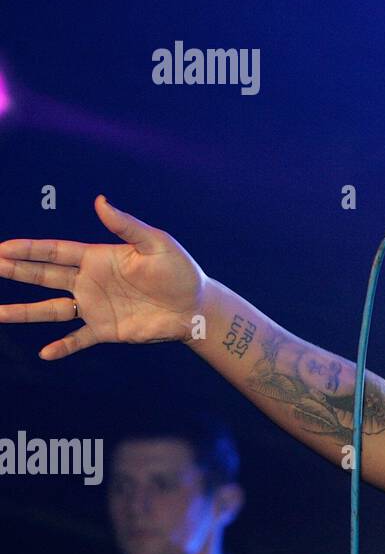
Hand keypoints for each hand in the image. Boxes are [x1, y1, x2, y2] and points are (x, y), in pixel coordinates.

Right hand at [0, 195, 209, 359]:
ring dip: (23, 311)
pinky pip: (77, 339)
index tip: (1, 248)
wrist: (196, 306)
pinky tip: (45, 353)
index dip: (29, 249)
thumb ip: (126, 225)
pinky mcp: (106, 330)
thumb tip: (99, 201)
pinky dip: (62, 346)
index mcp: (99, 258)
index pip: (56, 251)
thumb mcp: (156, 244)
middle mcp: (90, 282)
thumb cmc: (180, 271)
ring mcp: (95, 307)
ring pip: (51, 310)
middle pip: (44, 276)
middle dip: (16, 271)